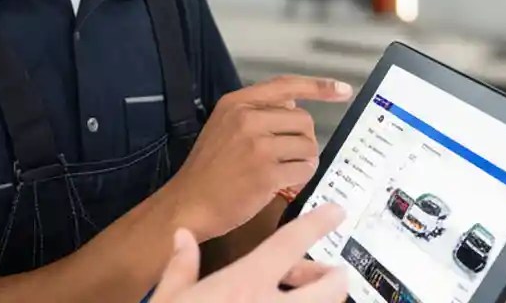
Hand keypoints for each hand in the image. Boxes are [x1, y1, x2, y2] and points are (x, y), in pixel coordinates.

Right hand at [151, 204, 348, 302]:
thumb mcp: (169, 299)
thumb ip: (181, 267)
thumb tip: (182, 237)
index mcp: (246, 283)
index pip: (291, 243)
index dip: (317, 224)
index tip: (336, 211)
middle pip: (330, 288)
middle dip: (335, 277)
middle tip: (327, 274)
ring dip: (318, 300)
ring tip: (299, 295)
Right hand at [164, 76, 351, 240]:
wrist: (189, 203)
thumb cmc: (209, 168)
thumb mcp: (223, 127)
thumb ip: (256, 113)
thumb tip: (293, 105)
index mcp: (235, 104)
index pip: (285, 86)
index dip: (318, 86)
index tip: (343, 89)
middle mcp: (247, 119)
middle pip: (304, 120)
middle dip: (303, 140)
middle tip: (288, 156)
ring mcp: (258, 147)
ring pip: (308, 146)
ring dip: (303, 161)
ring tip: (284, 170)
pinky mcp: (267, 174)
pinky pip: (304, 170)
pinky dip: (300, 178)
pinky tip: (283, 183)